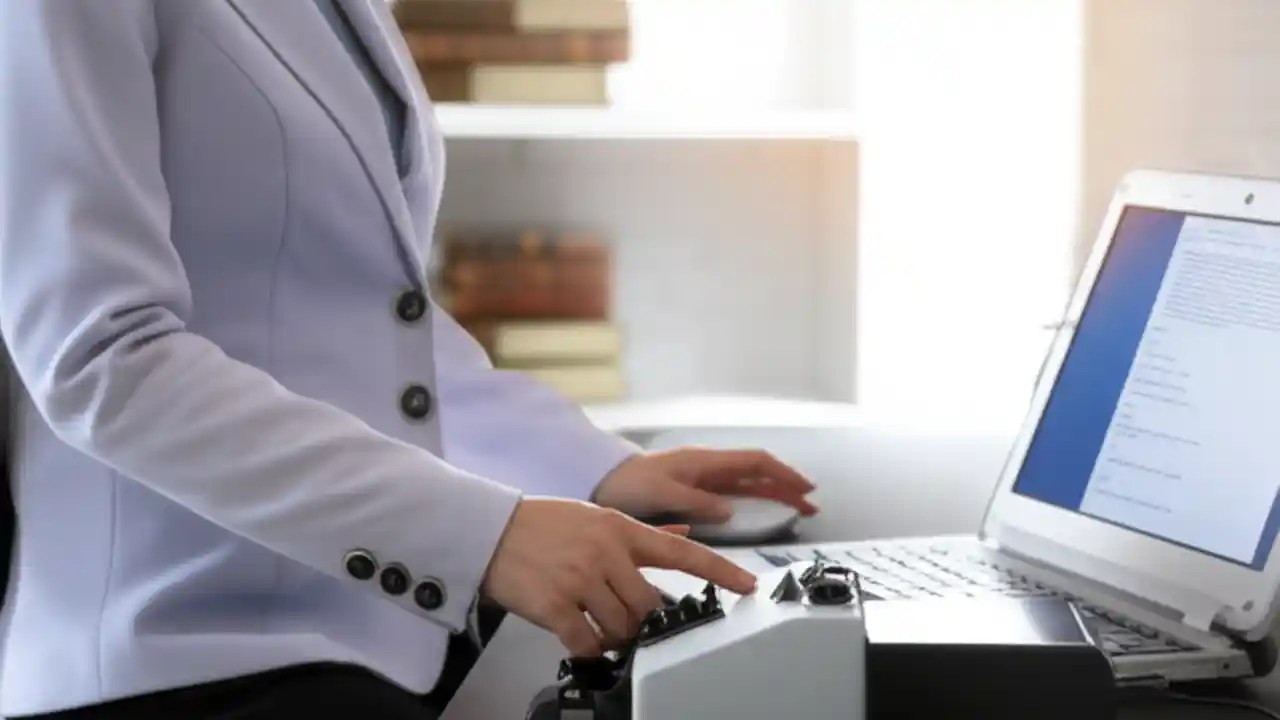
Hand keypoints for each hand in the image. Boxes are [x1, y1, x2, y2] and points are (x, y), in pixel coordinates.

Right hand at [480, 497, 756, 656]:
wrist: (488, 530)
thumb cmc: (541, 524)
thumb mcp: (594, 516)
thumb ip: (638, 531)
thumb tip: (684, 527)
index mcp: (620, 528)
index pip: (681, 550)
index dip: (719, 570)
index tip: (747, 585)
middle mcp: (606, 551)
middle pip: (650, 603)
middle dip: (640, 618)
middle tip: (620, 615)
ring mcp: (582, 578)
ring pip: (622, 625)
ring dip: (613, 634)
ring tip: (593, 622)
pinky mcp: (556, 604)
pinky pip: (588, 641)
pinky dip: (588, 648)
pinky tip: (578, 638)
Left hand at [591, 447, 818, 522]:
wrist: (601, 481)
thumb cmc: (628, 483)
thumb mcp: (661, 493)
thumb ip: (696, 501)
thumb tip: (729, 511)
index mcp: (704, 461)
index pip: (755, 462)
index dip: (783, 473)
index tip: (805, 488)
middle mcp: (708, 468)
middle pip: (757, 474)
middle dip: (786, 487)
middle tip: (810, 506)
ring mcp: (703, 479)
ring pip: (748, 484)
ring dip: (774, 495)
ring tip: (797, 510)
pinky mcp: (695, 492)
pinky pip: (733, 494)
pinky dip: (753, 502)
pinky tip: (762, 513)